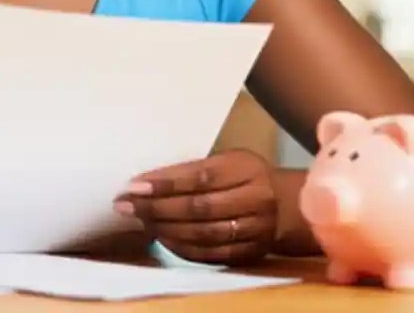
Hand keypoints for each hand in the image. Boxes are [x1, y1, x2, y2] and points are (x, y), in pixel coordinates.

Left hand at [114, 149, 277, 264]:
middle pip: (199, 207)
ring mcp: (256, 229)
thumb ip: (195, 169)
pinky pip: (211, 254)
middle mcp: (255, 199)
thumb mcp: (228, 160)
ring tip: (140, 221)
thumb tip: (147, 181)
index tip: (134, 185)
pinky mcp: (251, 252)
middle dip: (157, 207)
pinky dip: (182, 248)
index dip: (165, 183)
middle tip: (126, 206)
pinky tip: (161, 238)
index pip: (200, 176)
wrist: (288, 205)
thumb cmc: (244, 175)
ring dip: (165, 229)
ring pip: (203, 233)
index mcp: (247, 168)